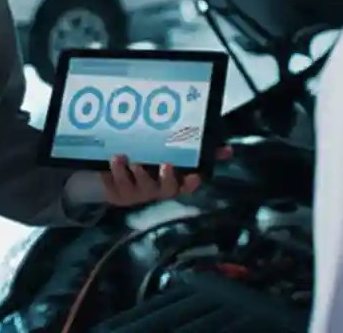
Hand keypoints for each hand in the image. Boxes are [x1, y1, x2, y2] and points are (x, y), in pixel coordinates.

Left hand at [100, 147, 232, 206]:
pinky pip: (117, 186)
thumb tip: (228, 149)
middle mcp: (157, 190)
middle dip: (166, 179)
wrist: (114, 175)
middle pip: (166, 190)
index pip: (188, 186)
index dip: (192, 183)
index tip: (195, 175)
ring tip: (128, 158)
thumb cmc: (149, 163)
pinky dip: (115, 172)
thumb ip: (202, 151)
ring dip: (135, 174)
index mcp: (173, 182)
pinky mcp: (117, 192)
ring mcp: (137, 193)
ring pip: (139, 188)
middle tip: (165, 165)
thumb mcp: (172, 154)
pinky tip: (115, 159)